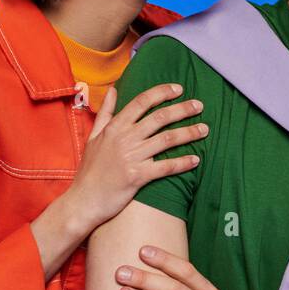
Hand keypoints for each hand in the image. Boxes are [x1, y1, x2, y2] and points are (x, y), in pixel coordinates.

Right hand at [63, 84, 205, 230]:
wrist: (84, 200)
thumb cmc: (90, 169)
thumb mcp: (93, 136)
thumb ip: (106, 113)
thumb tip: (114, 90)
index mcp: (115, 127)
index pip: (141, 102)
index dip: (162, 92)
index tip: (179, 89)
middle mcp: (124, 138)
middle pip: (159, 117)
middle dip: (182, 109)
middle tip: (199, 106)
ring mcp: (132, 157)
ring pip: (167, 140)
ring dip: (189, 133)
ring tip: (204, 129)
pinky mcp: (138, 177)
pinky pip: (166, 167)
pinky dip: (182, 162)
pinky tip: (196, 159)